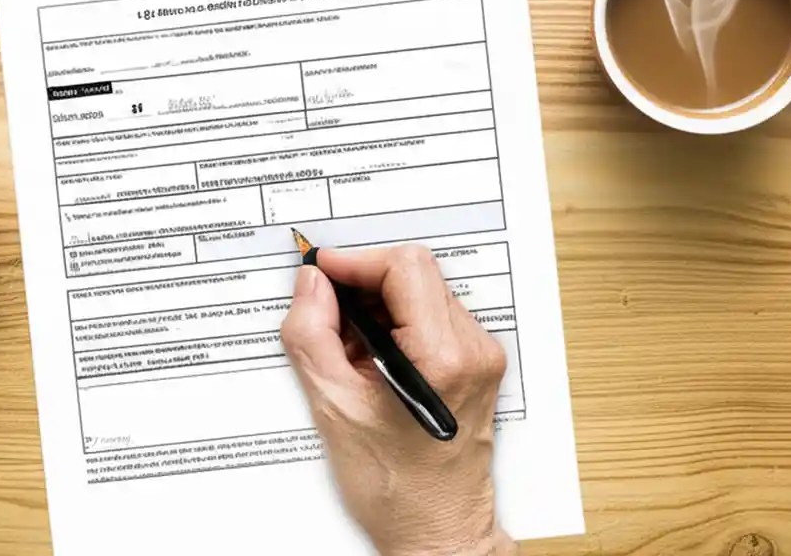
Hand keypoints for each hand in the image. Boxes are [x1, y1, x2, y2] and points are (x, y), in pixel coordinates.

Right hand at [281, 245, 517, 555]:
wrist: (436, 529)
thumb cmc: (395, 487)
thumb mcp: (333, 406)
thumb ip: (312, 333)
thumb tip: (310, 285)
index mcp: (443, 356)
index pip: (404, 267)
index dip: (355, 262)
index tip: (321, 272)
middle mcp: (472, 349)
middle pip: (414, 273)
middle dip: (363, 285)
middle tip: (328, 316)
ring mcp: (479, 356)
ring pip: (421, 292)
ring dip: (378, 307)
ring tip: (350, 351)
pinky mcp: (475, 363)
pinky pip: (431, 317)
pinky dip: (395, 325)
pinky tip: (372, 360)